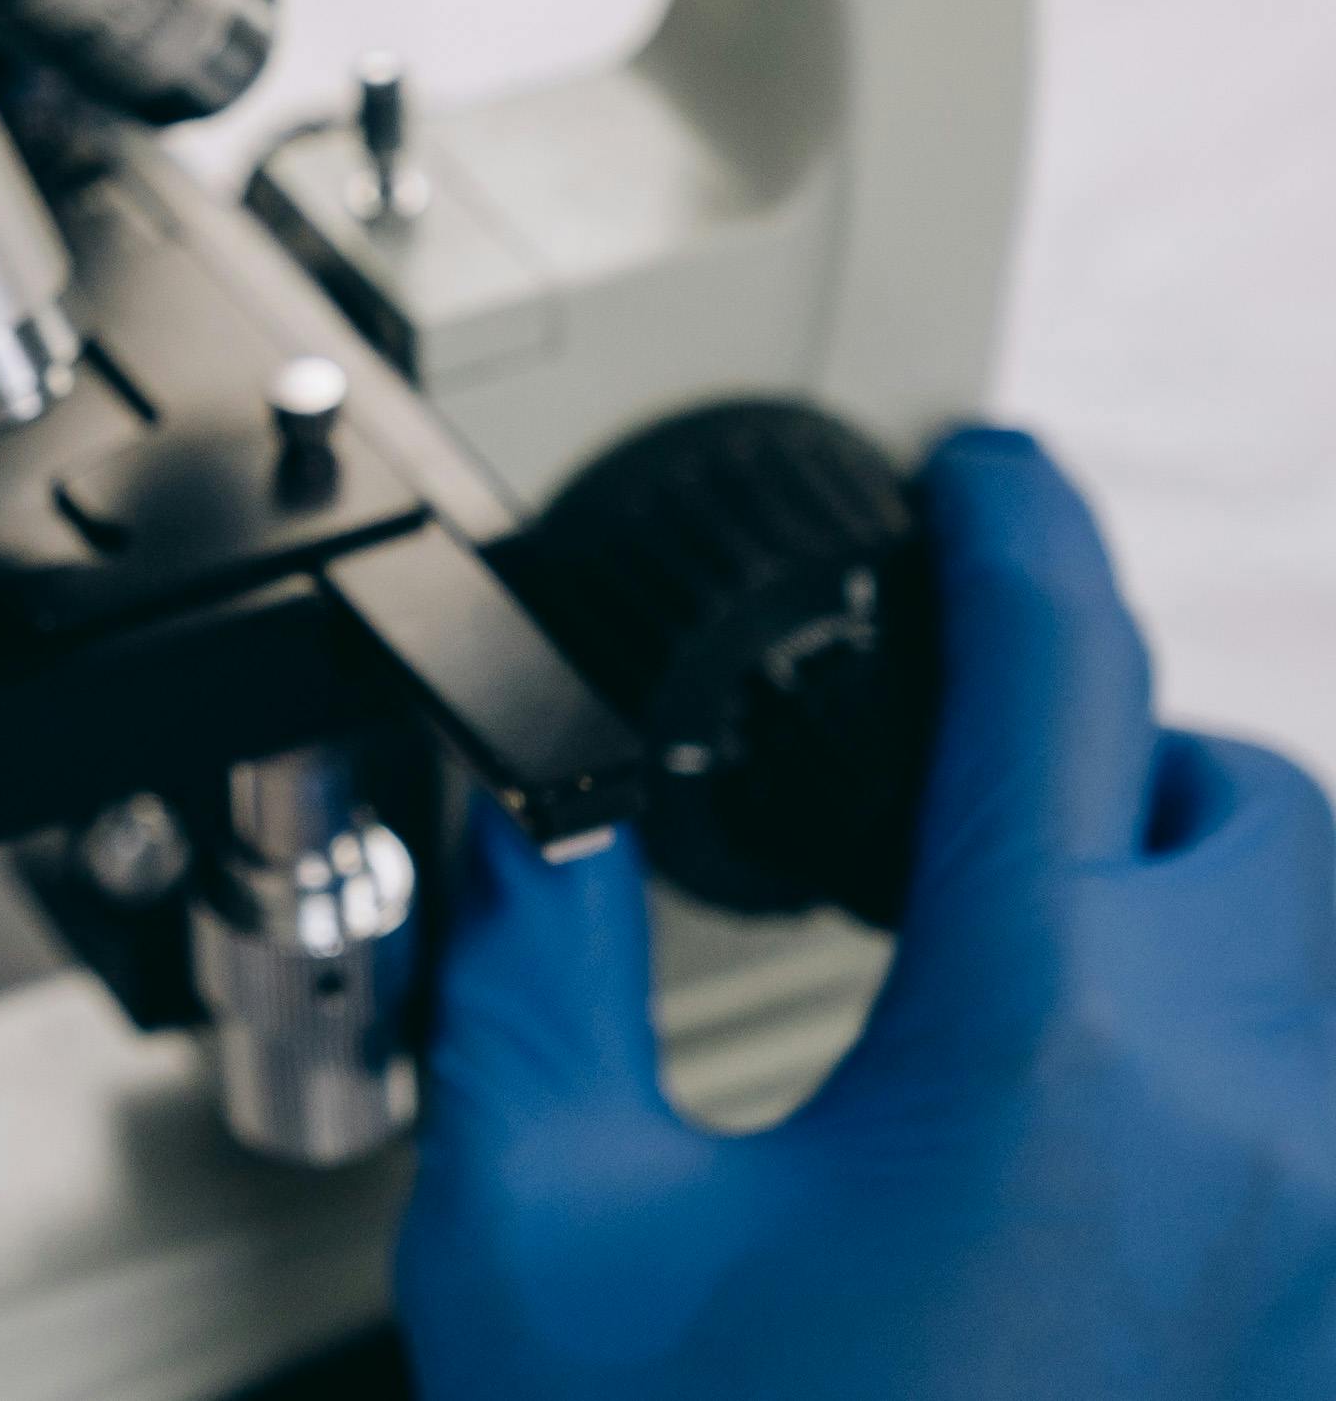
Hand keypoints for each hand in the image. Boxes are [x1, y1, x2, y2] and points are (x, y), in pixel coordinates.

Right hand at [397, 428, 1335, 1399]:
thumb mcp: (540, 1219)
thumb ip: (538, 961)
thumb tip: (535, 803)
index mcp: (1043, 1057)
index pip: (1060, 685)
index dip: (1014, 533)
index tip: (984, 478)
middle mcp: (1255, 1145)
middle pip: (1263, 822)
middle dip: (1123, 761)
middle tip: (974, 791)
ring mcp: (1327, 1277)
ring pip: (1332, 979)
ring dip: (1206, 920)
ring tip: (1047, 973)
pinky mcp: (1317, 1362)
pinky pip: (1331, 1154)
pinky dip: (1241, 1090)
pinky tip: (1106, 1159)